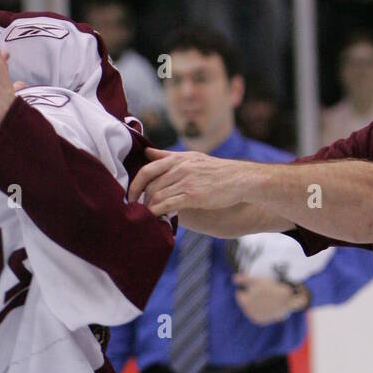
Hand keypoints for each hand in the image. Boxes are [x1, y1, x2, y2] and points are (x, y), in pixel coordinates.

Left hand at [128, 148, 245, 215]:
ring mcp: (186, 182)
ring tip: (147, 218)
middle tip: (138, 212)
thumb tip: (147, 152)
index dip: (135, 184)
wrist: (241, 179)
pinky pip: (167, 205)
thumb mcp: (192, 158)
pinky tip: (157, 220)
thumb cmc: (217, 171)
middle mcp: (180, 168)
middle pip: (150, 186)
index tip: (130, 196)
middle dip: (141, 201)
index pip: (147, 170)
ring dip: (149, 209)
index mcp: (178, 159)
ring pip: (157, 196)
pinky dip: (158, 213)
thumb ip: (168, 157)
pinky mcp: (193, 196)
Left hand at [233, 274, 302, 323]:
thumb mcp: (257, 280)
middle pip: (244, 302)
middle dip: (249, 297)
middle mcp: (247, 312)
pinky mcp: (261, 321)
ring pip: (250, 308)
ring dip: (254, 304)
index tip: (254, 286)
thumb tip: (234, 278)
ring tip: (264, 298)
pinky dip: (260, 310)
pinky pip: (256, 314)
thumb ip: (244, 279)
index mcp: (244, 302)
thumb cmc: (271, 288)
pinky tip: (267, 305)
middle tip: (261, 291)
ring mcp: (254, 317)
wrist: (287, 300)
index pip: (239, 294)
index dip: (246, 288)